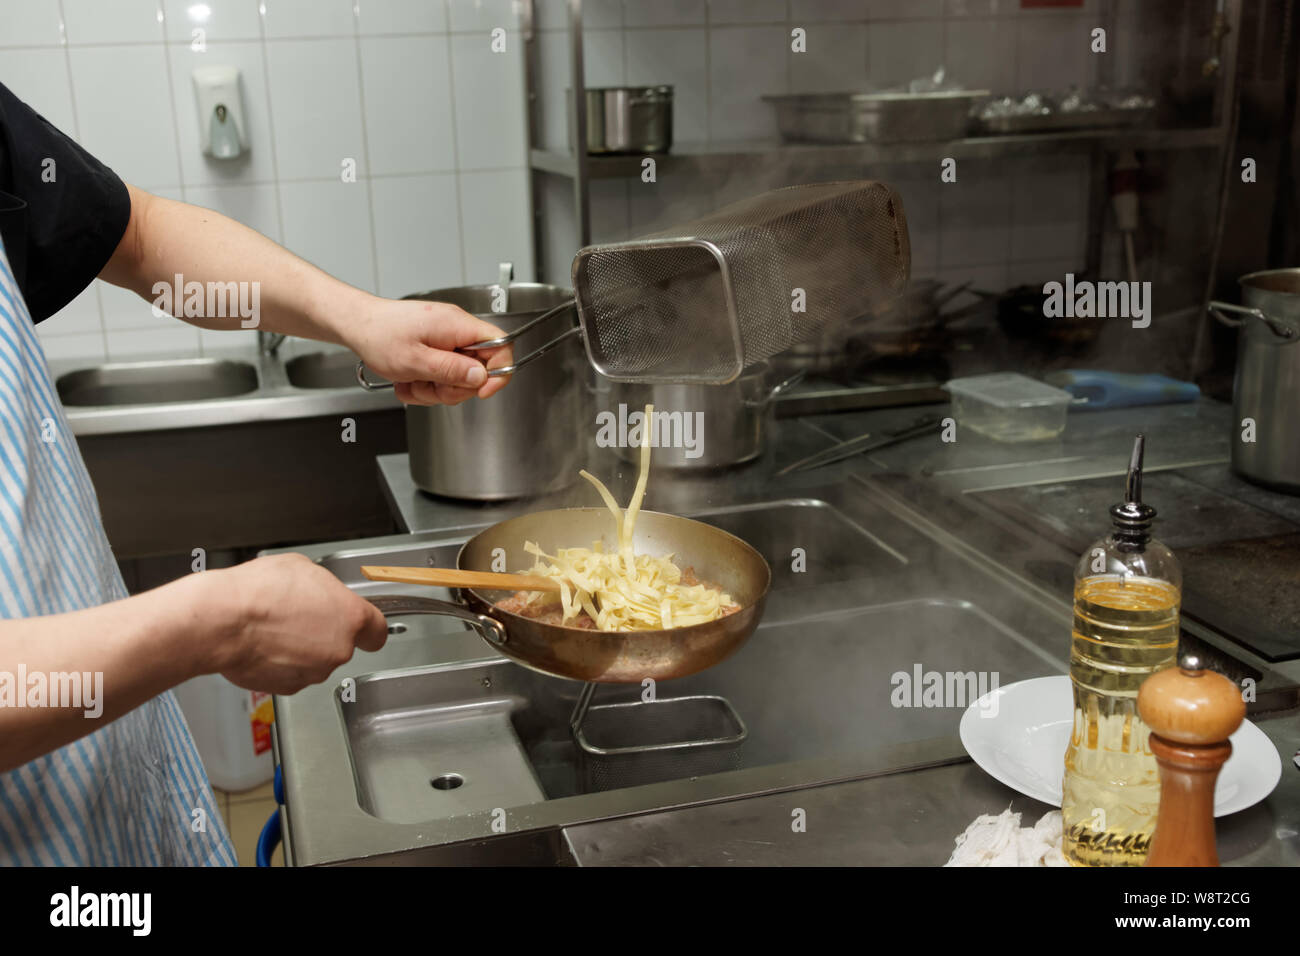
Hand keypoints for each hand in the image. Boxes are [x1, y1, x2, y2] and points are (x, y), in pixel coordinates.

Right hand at [205, 554, 388, 693]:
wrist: (224, 621)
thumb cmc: (258, 592)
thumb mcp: (301, 567)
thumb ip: (322, 586)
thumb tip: (319, 591)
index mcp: (350, 617)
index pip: (377, 631)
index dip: (368, 630)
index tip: (364, 629)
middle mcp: (338, 648)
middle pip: (341, 644)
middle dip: (323, 633)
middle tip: (296, 616)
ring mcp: (314, 672)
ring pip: (315, 661)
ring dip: (301, 649)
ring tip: (274, 628)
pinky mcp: (289, 687)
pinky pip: (291, 674)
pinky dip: (280, 663)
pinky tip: (264, 645)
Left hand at [345, 295, 513, 405]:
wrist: (356, 325)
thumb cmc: (378, 335)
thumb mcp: (416, 360)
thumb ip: (452, 370)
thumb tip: (481, 377)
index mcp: (457, 325)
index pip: (501, 344)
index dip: (498, 372)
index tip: (482, 391)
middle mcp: (456, 329)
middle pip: (479, 369)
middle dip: (454, 387)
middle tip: (431, 386)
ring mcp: (446, 339)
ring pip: (458, 377)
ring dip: (436, 389)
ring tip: (413, 381)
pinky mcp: (436, 347)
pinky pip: (442, 375)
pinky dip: (426, 384)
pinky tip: (409, 379)